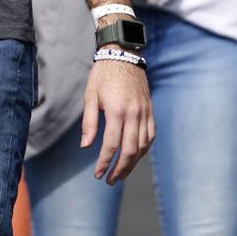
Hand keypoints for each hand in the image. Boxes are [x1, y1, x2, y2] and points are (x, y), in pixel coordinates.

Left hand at [82, 58, 154, 184]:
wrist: (123, 55)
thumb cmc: (102, 75)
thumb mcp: (90, 96)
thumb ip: (89, 122)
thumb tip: (86, 146)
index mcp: (117, 111)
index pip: (112, 145)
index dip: (105, 162)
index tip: (98, 173)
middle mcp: (134, 114)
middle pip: (130, 151)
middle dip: (120, 169)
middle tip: (109, 180)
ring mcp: (145, 113)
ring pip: (143, 147)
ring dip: (132, 163)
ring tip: (120, 173)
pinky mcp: (150, 111)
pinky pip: (150, 136)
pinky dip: (143, 150)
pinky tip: (134, 156)